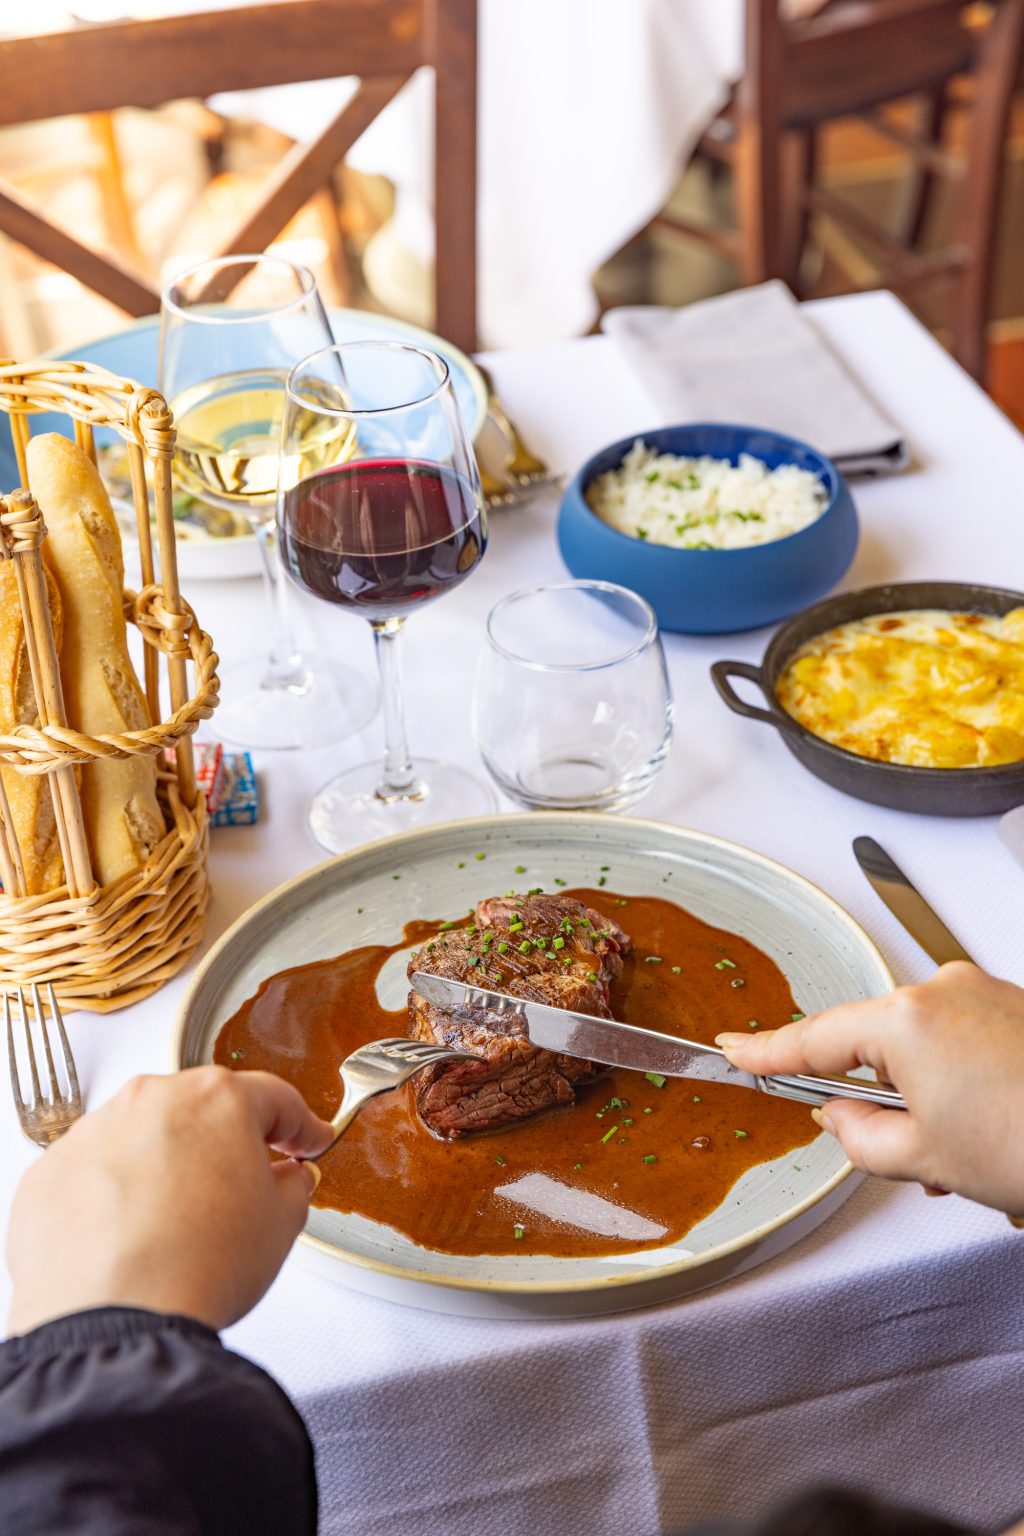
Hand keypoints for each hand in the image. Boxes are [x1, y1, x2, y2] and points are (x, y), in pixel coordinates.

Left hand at [6, 1067, 332, 1336]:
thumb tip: (287, 1179)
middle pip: (202, 1110)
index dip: (300, 1126)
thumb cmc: (198, 1269)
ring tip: (177, 1226)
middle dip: (224, 1144)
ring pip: (143, 1137)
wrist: (115, 1324)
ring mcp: (94, 1133)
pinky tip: (131, 1238)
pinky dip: (113, 1196)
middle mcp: (152, 1100)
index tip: (306, 1140)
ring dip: (164, 1167)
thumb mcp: (281, 1224)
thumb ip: (293, 1185)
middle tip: (241, 1189)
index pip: (274, 1100)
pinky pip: (94, 1173)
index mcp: (218, 1099)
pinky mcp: (51, 1172)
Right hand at [716, 963, 1023, 1216]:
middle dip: (878, 1097)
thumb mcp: (925, 1158)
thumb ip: (859, 1136)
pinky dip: (960, 1083)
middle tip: (902, 1155)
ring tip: (962, 1159)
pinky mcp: (1014, 1005)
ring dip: (926, 1098)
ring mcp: (983, 991)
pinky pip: (960, 1039)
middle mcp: (941, 989)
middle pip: (873, 1041)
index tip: (735, 1048)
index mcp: (905, 1019)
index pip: (815, 1037)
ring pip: (922, 1045)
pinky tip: (986, 1131)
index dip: (768, 1050)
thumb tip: (839, 1118)